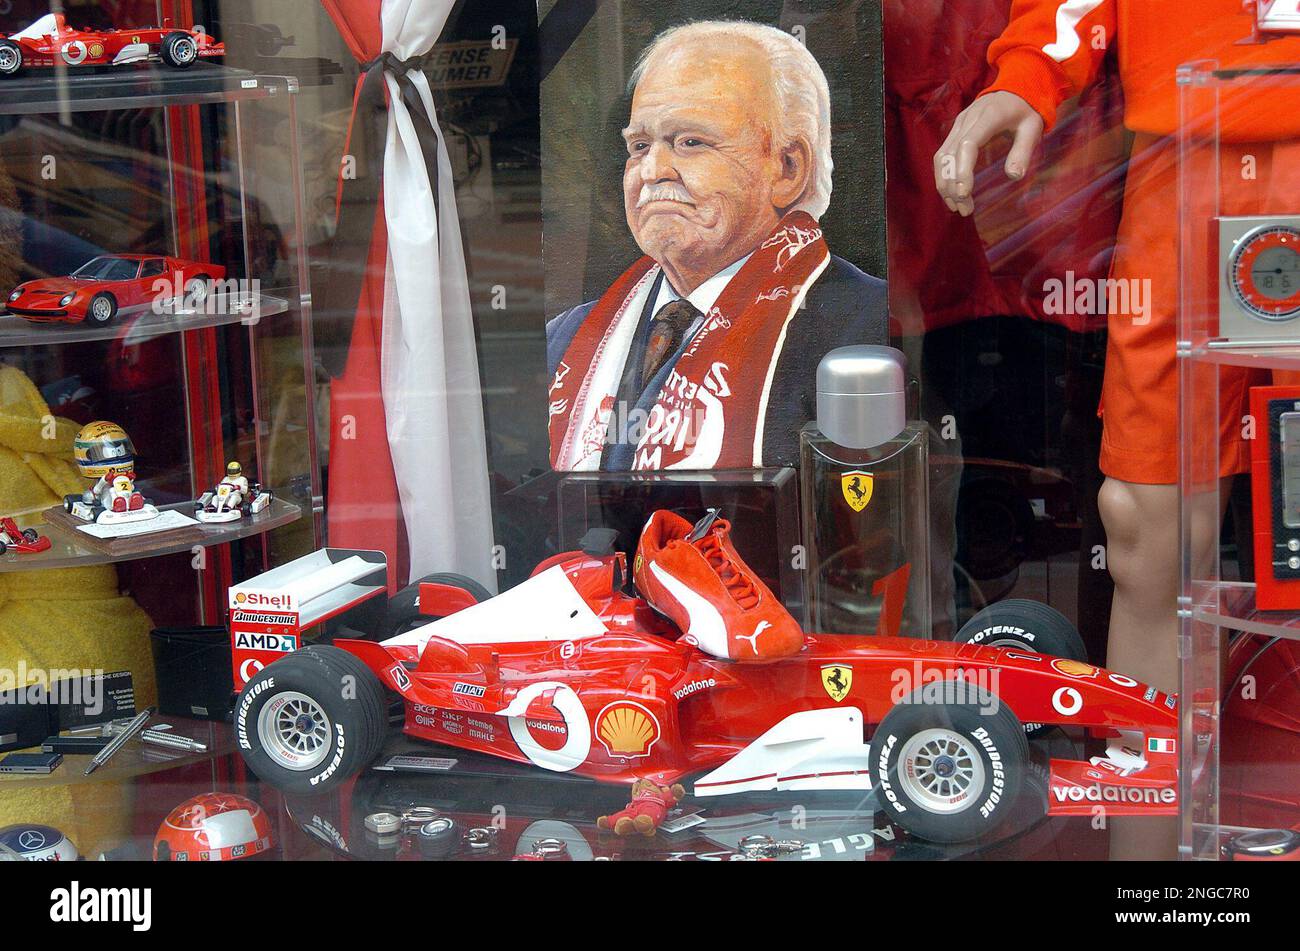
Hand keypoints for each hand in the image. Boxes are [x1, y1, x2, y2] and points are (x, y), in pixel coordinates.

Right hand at [933, 91, 1043, 216]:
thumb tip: (1014, 177)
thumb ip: (1023, 152)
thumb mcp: (1033, 128)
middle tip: (964, 210)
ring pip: (941, 157)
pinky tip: (952, 193)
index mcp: (988, 116)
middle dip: (952, 185)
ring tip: (956, 207)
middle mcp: (967, 119)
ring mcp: (958, 124)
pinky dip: (944, 176)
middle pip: (949, 155)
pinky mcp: (954, 131)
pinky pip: (942, 155)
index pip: (967, 145)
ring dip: (944, 184)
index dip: (962, 171)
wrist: (1016, 87)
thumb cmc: (1026, 111)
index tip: (965, 195)